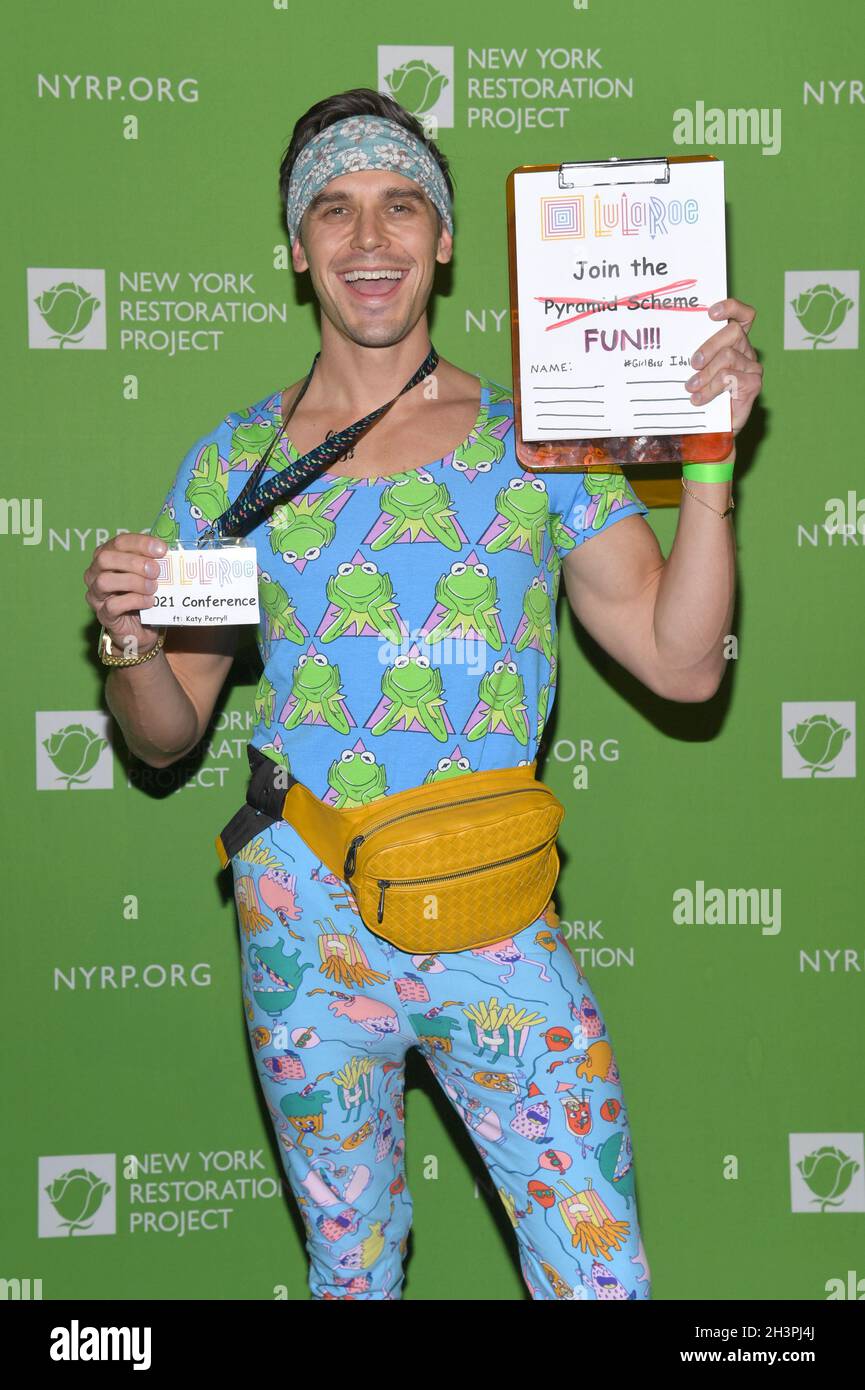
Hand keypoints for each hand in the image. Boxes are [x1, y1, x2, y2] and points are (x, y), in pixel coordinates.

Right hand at [84, 533, 167, 655]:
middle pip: (105, 558)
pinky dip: (134, 601)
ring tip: (152, 588)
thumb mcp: (151, 575)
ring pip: (104, 581)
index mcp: (107, 556)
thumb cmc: (145, 595)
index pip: (119, 542)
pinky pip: (112, 605)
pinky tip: (149, 602)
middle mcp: (95, 573)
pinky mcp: (103, 615)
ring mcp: (96, 594)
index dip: (140, 543)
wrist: (143, 628)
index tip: (162, 550)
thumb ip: (154, 561)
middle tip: (155, 571)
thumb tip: (168, 549)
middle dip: (134, 562)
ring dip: (133, 582)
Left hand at [684, 297, 762, 435]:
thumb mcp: (693, 371)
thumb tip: (668, 344)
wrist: (710, 429)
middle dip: (709, 345)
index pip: (743, 315)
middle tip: (693, 363)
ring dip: (705, 374)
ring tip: (691, 388)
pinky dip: (711, 389)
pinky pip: (730, 378)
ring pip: (728, 357)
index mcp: (733, 341)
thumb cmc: (700, 395)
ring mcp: (751, 367)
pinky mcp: (753, 384)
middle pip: (733, 332)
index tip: (711, 313)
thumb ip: (692, 356)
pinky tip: (699, 399)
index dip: (731, 307)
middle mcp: (745, 350)